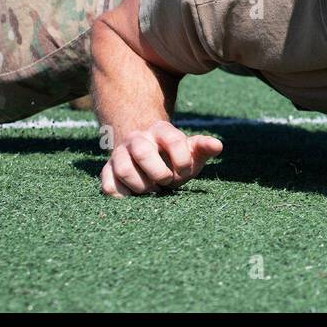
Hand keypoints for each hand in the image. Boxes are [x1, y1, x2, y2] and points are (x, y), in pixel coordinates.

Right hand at [100, 121, 222, 197]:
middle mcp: (138, 139)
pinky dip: (122, 195)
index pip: (173, 140)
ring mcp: (119, 154)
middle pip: (143, 152)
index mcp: (161, 131)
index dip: (183, 161)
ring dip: (141, 186)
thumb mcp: (188, 149)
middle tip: (167, 182)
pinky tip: (134, 195)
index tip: (185, 172)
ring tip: (151, 189)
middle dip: (159, 173)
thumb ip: (202, 147)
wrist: (142, 150)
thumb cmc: (171, 156)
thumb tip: (219, 146)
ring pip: (124, 169)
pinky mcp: (107, 170)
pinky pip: (108, 186)